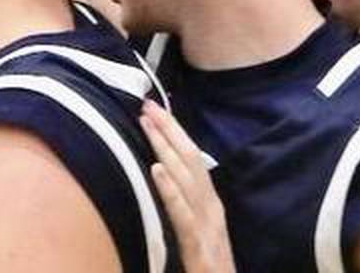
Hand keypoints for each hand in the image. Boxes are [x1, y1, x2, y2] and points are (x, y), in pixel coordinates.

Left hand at [141, 101, 234, 272]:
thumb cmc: (211, 268)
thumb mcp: (200, 233)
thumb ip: (188, 207)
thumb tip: (169, 176)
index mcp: (211, 205)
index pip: (193, 160)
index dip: (175, 133)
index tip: (155, 109)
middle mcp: (211, 210)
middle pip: (191, 161)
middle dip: (169, 130)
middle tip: (147, 104)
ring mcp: (207, 227)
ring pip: (187, 181)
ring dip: (166, 149)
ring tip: (148, 124)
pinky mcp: (198, 249)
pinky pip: (183, 216)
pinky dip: (170, 191)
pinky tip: (157, 170)